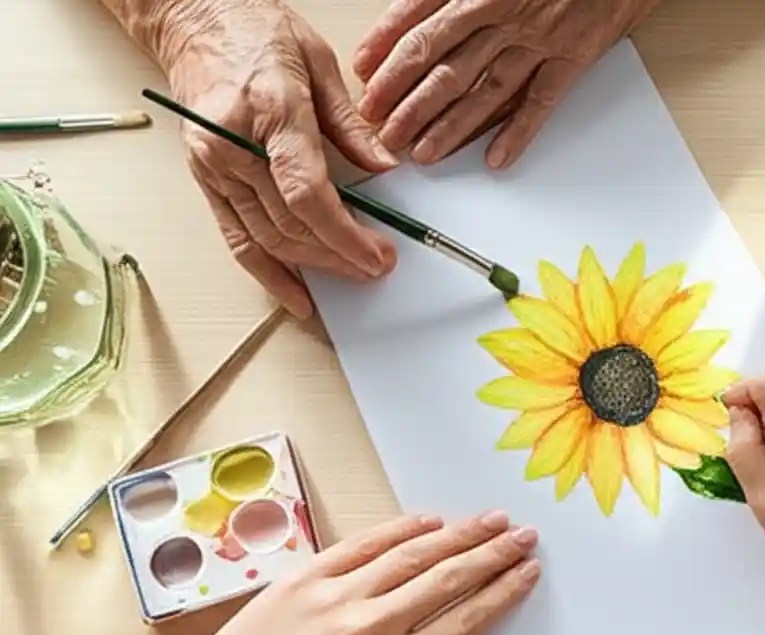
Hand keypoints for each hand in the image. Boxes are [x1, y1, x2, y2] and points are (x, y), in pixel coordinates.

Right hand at [141, 0, 401, 317]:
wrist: (195, 19)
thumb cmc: (256, 33)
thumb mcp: (319, 64)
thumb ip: (352, 125)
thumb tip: (385, 168)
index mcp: (271, 112)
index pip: (308, 193)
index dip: (345, 234)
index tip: (376, 254)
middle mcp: (234, 144)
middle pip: (291, 223)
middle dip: (338, 254)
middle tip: (377, 266)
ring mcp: (214, 166)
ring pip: (266, 237)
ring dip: (312, 266)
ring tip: (349, 276)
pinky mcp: (205, 179)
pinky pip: (236, 237)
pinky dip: (267, 271)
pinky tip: (294, 294)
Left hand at [179, 512, 539, 634]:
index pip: (464, 619)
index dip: (502, 591)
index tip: (526, 571)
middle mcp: (369, 628)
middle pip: (449, 579)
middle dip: (493, 553)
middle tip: (524, 535)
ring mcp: (337, 596)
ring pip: (415, 553)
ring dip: (460, 533)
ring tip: (491, 519)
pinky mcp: (308, 575)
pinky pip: (365, 543)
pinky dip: (402, 528)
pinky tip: (431, 519)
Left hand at [353, 0, 660, 168]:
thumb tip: (417, 6)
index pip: (420, 23)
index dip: (386, 53)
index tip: (364, 78)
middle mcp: (505, 13)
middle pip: (444, 66)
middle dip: (407, 103)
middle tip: (383, 132)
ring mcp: (539, 40)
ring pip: (483, 90)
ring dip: (449, 125)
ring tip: (422, 152)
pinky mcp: (573, 58)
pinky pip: (540, 102)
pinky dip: (518, 133)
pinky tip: (495, 158)